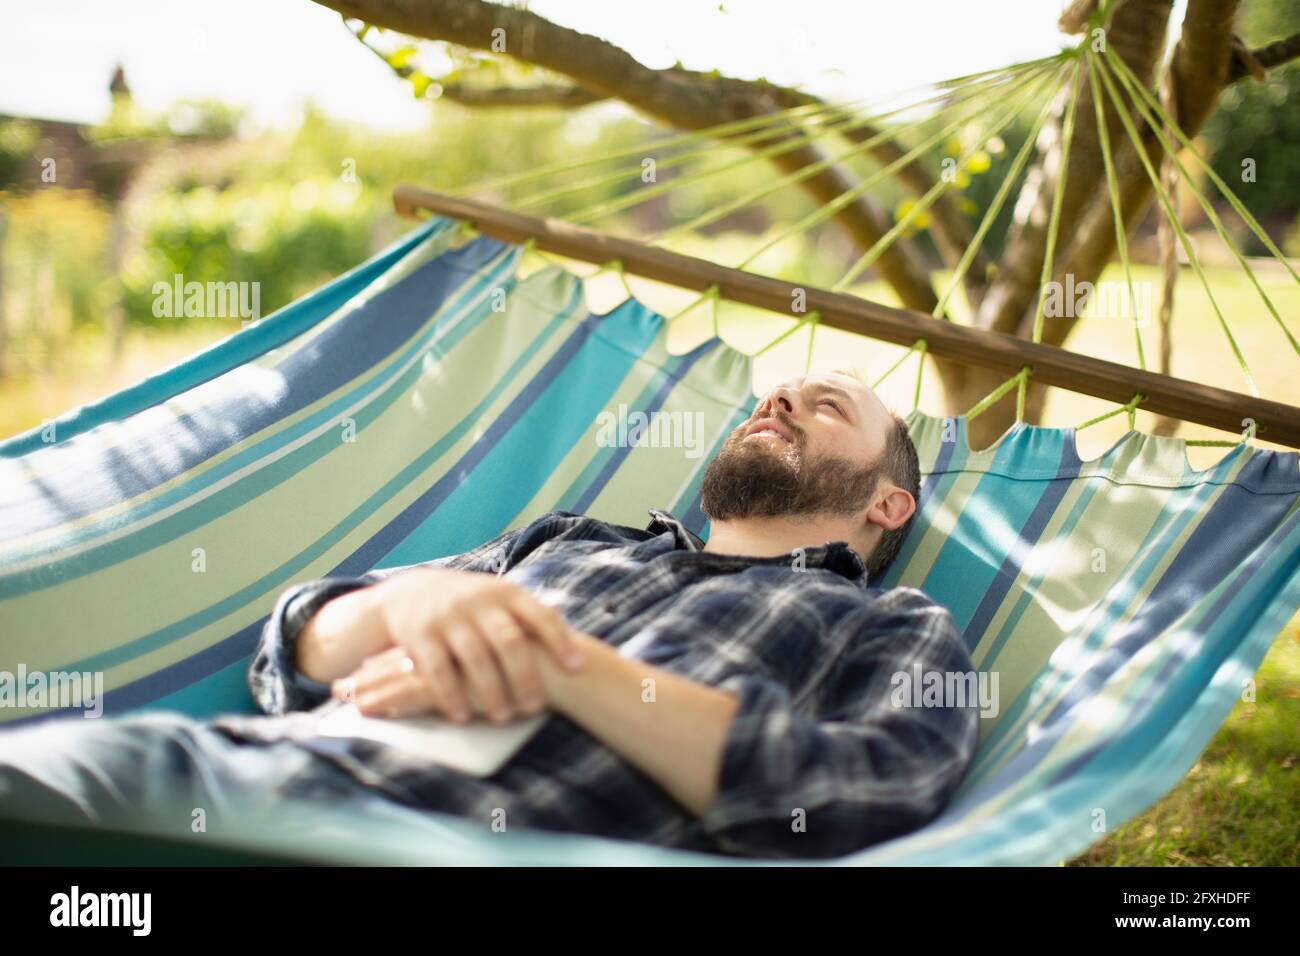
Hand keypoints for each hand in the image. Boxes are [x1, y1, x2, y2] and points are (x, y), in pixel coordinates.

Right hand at [330, 568, 584, 723]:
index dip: (560, 640)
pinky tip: (463, 717)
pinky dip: (451, 695)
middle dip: (525, 675)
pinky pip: (438, 668)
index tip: (577, 668)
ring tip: (503, 718)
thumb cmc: (472, 607)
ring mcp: (449, 617)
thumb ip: (531, 620)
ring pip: (476, 657)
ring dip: (491, 690)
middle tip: (535, 707)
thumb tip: (585, 653)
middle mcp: (480, 602)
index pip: (540, 615)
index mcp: (507, 594)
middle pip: (509, 640)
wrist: (410, 592)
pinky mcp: (421, 634)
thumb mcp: (500, 600)